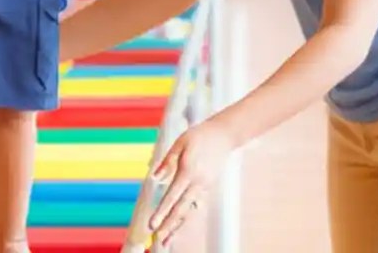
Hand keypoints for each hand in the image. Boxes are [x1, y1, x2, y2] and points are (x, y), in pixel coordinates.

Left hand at [149, 113, 240, 245]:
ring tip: (165, 241)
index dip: (162, 212)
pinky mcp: (206, 188)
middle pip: (181, 210)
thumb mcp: (180, 143)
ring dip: (177, 227)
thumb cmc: (200, 136)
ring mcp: (204, 187)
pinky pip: (194, 207)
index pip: (173, 196)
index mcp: (189, 171)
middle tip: (157, 241)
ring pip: (189, 211)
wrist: (225, 135)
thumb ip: (167, 161)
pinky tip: (177, 229)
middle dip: (168, 227)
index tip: (152, 224)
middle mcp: (198, 183)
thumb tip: (154, 177)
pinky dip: (185, 219)